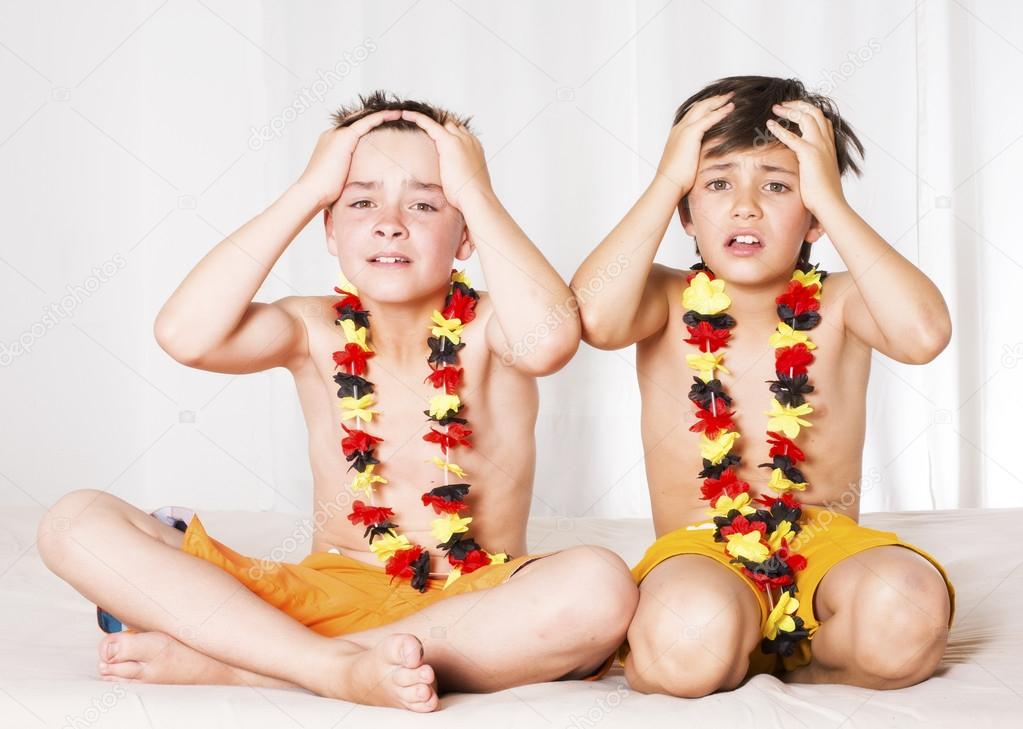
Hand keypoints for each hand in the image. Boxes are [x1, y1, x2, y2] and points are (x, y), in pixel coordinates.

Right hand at [296, 109, 401, 209]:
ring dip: (381, 114)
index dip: (367, 126)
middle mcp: (333, 134)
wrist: (312, 191)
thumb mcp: (339, 179)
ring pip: (363, 118)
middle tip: (394, 114)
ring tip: (398, 111)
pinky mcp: (345, 137)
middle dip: (374, 117)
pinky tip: (395, 114)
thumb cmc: (324, 192)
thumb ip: (349, 175)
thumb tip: (358, 187)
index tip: (382, 128)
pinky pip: (367, 121)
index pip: (351, 129)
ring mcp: (338, 134)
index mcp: (330, 143)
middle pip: (357, 120)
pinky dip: (382, 116)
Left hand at [399, 110, 493, 209]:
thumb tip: (452, 185)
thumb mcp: (466, 182)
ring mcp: (460, 140)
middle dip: (439, 124)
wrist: (477, 197)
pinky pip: (429, 124)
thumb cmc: (471, 196)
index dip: (449, 132)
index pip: (460, 133)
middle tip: (423, 124)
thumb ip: (459, 177)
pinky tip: (406, 115)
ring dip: (429, 121)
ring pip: (442, 122)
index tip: (438, 134)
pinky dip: (417, 118)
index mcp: (475, 149)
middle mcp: (469, 140)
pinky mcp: (449, 142)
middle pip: (451, 125)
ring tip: (411, 117)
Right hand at [658, 92, 734, 195]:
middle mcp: (679, 128)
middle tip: (727, 95)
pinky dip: (721, 111)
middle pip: (698, 107)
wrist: (669, 183)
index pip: (692, 115)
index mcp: (677, 134)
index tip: (717, 105)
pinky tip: (731, 108)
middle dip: (713, 100)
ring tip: (732, 96)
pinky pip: (709, 117)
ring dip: (719, 101)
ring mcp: (684, 129)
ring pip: (703, 107)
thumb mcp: (685, 163)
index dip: (706, 108)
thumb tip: (701, 161)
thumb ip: (693, 156)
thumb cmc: (676, 179)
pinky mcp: (691, 133)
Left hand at [766, 101, 845, 215]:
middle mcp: (826, 142)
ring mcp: (819, 146)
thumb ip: (814, 165)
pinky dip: (779, 128)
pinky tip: (769, 124)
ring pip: (806, 117)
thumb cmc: (824, 194)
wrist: (830, 203)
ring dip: (790, 110)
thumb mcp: (820, 173)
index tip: (795, 110)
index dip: (809, 112)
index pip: (822, 120)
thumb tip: (807, 168)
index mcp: (829, 146)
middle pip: (815, 113)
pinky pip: (792, 136)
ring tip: (776, 109)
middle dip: (798, 105)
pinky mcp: (809, 154)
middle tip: (782, 104)